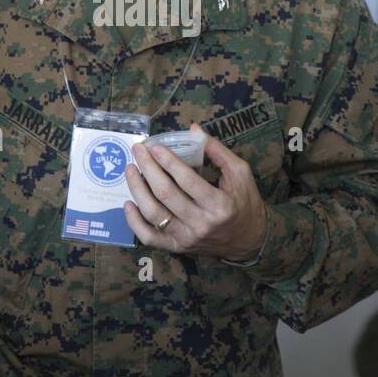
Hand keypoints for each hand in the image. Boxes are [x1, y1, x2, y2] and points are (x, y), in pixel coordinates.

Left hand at [123, 124, 267, 261]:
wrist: (249, 240)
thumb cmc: (245, 202)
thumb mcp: (239, 173)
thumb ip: (217, 151)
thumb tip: (193, 129)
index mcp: (219, 205)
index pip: (187, 180)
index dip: (168, 161)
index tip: (154, 146)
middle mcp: (201, 224)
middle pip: (165, 195)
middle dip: (148, 169)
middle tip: (138, 150)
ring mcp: (186, 238)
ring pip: (153, 214)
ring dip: (137, 189)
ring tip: (130, 169)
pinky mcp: (177, 247)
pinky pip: (149, 237)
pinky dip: (134, 222)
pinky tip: (128, 203)